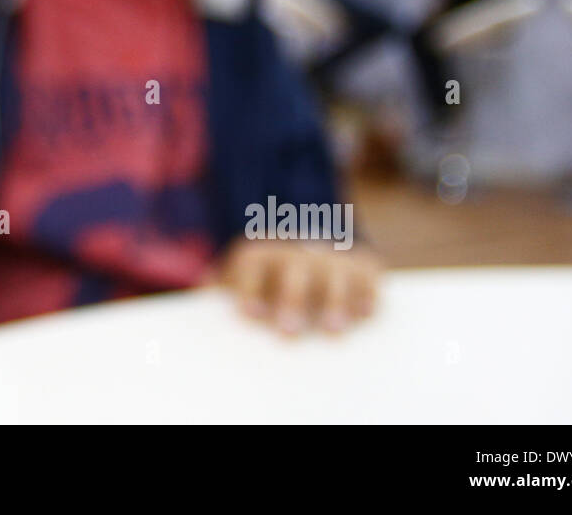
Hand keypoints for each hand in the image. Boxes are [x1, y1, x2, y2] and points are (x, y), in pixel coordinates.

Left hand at [207, 240, 381, 335]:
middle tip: (289, 331)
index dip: (249, 287)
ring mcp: (331, 259)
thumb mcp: (243, 274)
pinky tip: (364, 313)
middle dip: (292, 299)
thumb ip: (222, 285)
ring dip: (334, 301)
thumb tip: (203, 290)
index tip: (248, 312)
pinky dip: (367, 295)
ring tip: (333, 329)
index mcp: (262, 255)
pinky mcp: (363, 268)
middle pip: (294, 272)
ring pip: (333, 276)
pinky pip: (368, 279)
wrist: (316, 240)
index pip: (252, 264)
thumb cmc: (270, 276)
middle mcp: (297, 254)